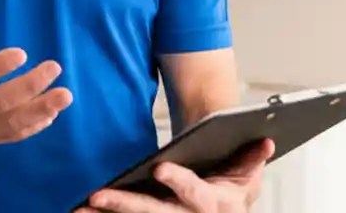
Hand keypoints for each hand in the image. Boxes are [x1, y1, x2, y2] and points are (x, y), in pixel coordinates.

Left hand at [77, 138, 275, 212]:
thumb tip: (264, 140)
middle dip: (125, 205)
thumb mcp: (246, 175)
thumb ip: (251, 158)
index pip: (194, 192)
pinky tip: (81, 212)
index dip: (178, 181)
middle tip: (97, 197)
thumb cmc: (232, 191)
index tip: (159, 168)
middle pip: (153, 212)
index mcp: (214, 203)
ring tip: (80, 208)